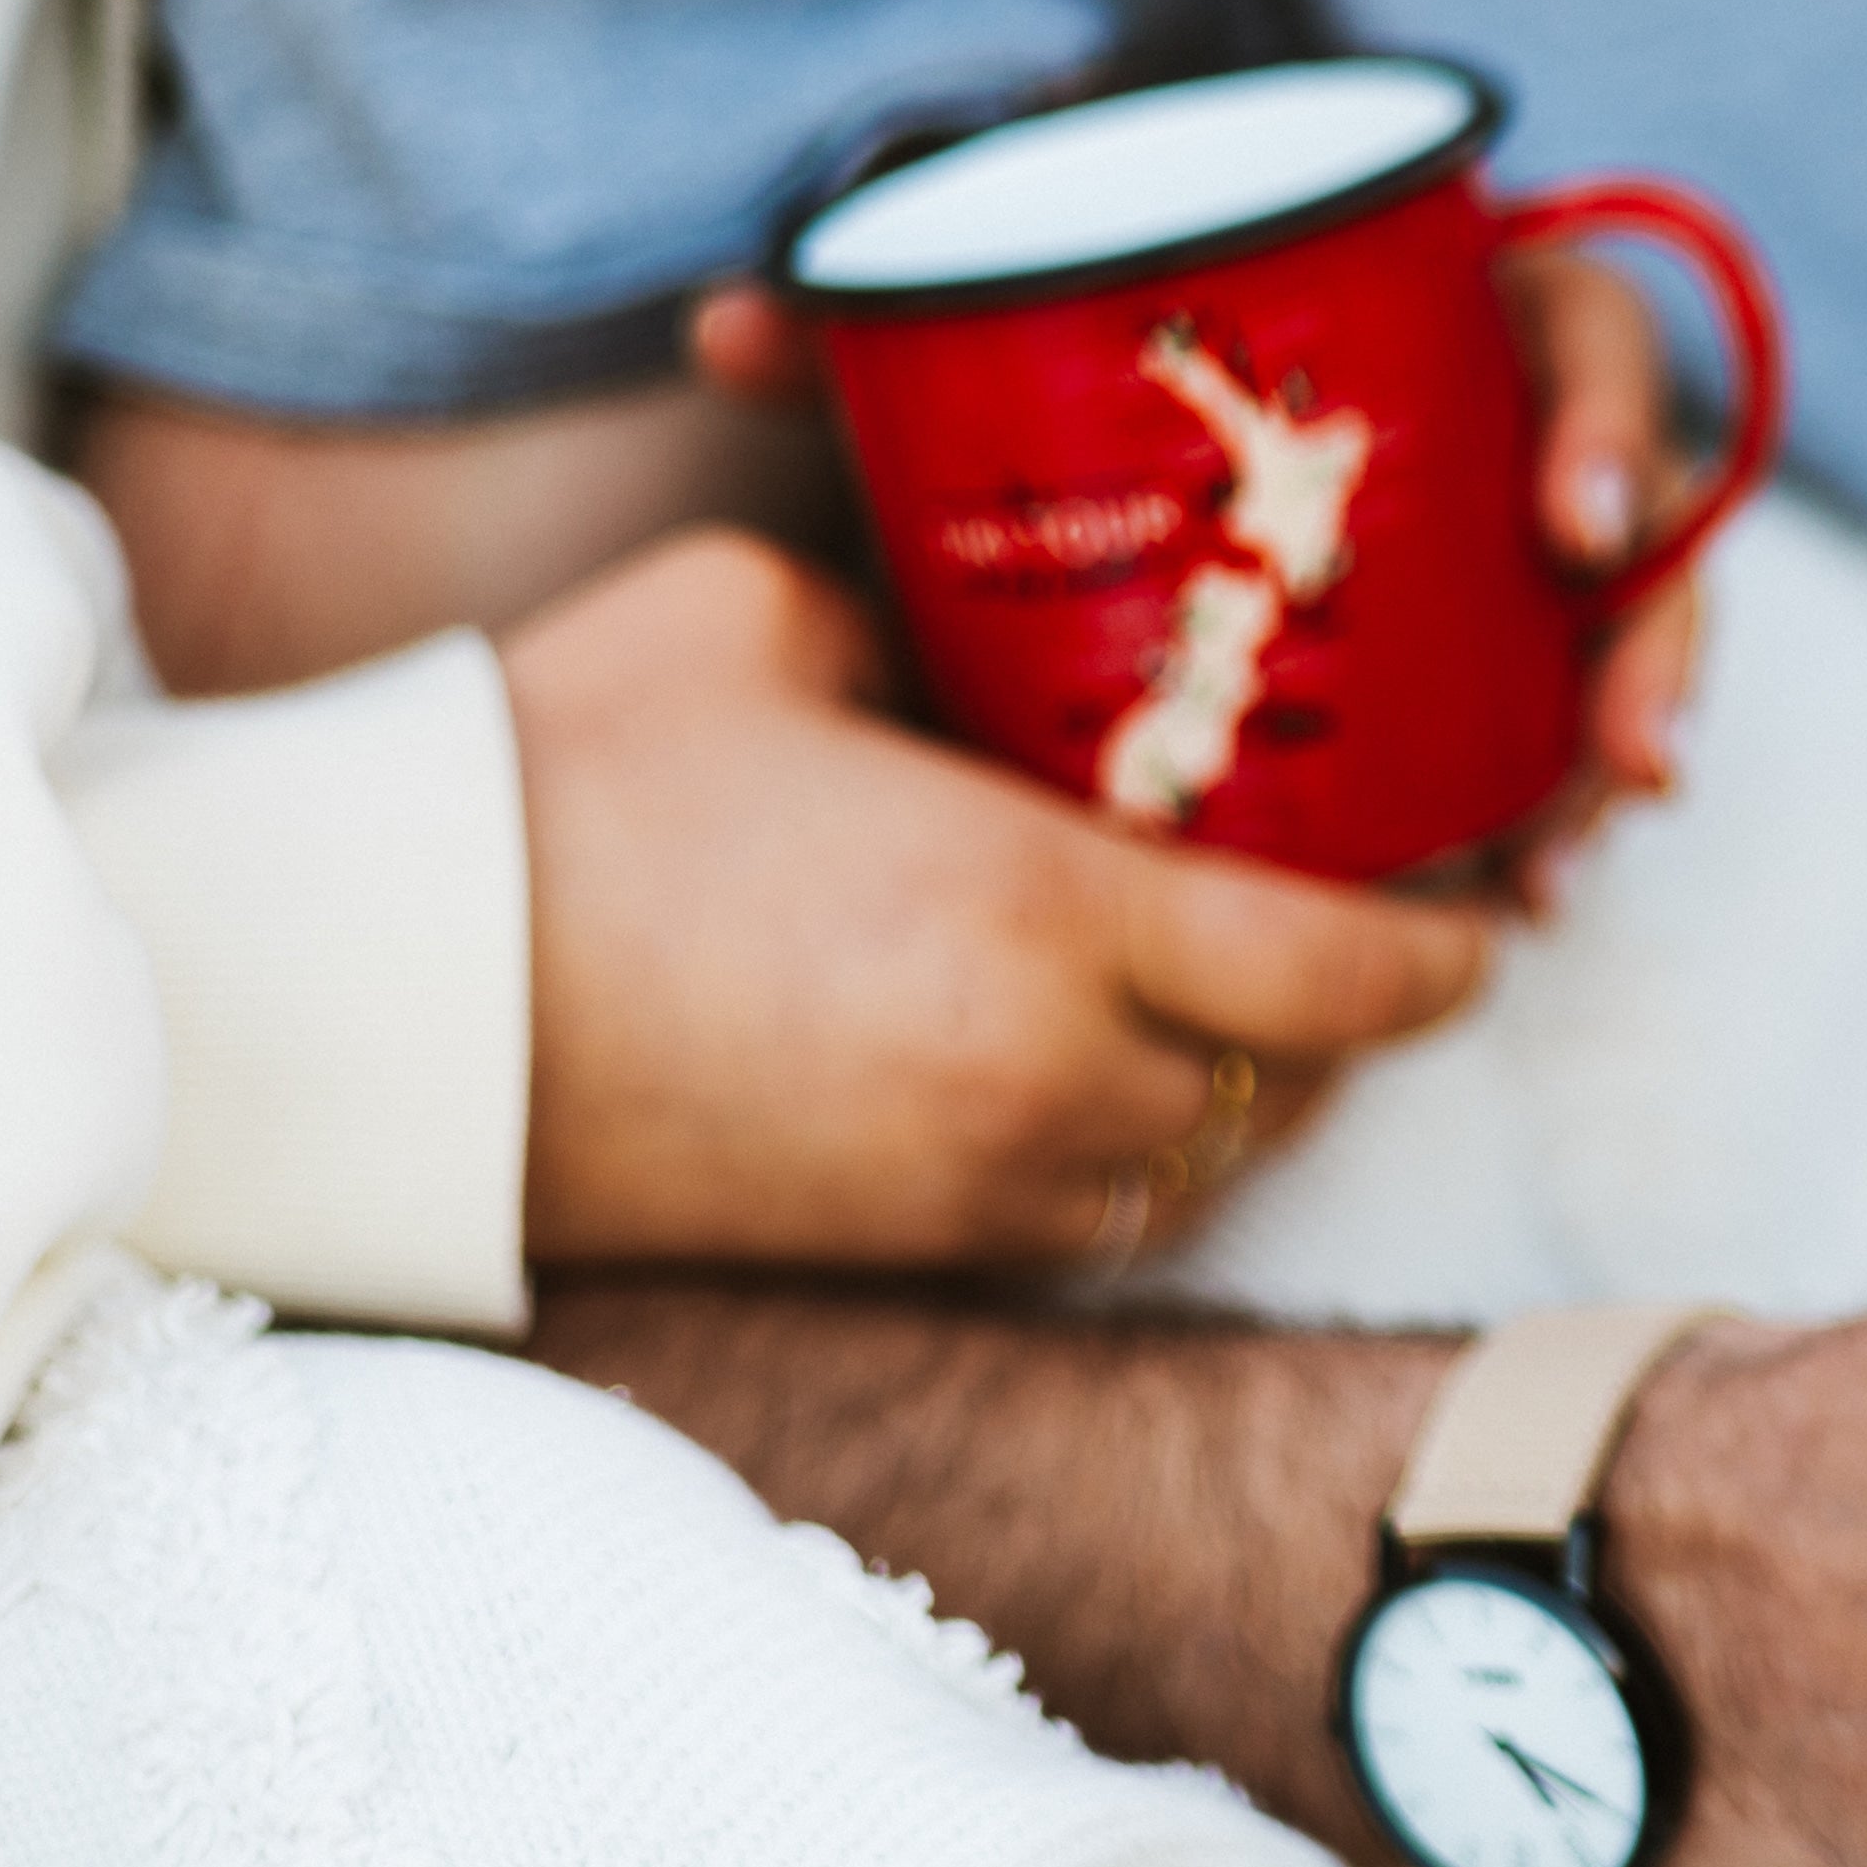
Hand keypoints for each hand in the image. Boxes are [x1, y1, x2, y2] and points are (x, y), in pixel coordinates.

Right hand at [502, 526, 1492, 1265]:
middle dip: (1338, 1013)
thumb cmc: (563, 776)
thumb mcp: (769, 616)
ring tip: (1217, 993)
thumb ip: (927, 623)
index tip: (1483, 910)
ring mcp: (971, 1185)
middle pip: (1292, 1082)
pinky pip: (1079, 1218)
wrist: (384, 995)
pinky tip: (1080, 1064)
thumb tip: (993, 637)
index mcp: (1049, 915)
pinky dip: (1115, 1152)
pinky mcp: (894, 1250)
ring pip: (1194, 1163)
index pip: (1351, 975)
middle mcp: (1044, 1074)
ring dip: (1228, 1091)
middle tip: (1344, 922)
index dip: (1445, 950)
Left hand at [687, 241, 1703, 912]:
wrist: (1042, 510)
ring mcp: (1503, 560)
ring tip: (1560, 865)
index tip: (1566, 527)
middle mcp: (1486, 427)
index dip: (1603, 410)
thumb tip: (742, 325)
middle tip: (1621, 742)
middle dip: (1654, 628)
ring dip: (1619, 740)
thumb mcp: (969, 379)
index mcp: (1417, 303)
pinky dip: (1551, 815)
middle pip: (1637, 501)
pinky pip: (1561, 734)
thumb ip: (877, 341)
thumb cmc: (1040, 416)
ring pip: (1622, 633)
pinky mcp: (1486, 673)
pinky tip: (1522, 894)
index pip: (1570, 318)